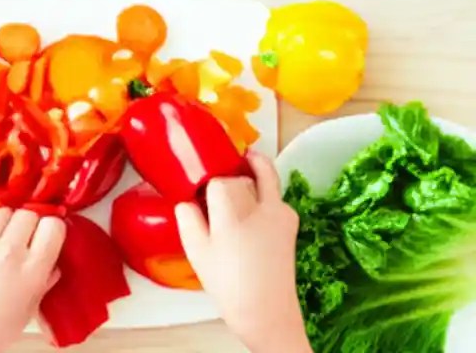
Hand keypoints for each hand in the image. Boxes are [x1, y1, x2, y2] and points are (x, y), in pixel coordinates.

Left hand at [0, 209, 66, 352]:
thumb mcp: (24, 314)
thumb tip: (50, 267)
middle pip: (27, 214)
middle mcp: (6, 252)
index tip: (46, 234)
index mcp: (30, 272)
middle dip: (27, 224)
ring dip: (2, 224)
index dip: (51, 229)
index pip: (53, 227)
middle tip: (21, 239)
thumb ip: (40, 285)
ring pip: (0, 212)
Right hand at [175, 152, 311, 352]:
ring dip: (251, 170)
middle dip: (226, 175)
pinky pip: (275, 193)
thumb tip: (187, 199)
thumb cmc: (227, 284)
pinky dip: (264, 189)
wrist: (266, 309)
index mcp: (231, 213)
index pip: (217, 181)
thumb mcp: (195, 251)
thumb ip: (187, 216)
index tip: (196, 193)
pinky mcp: (291, 220)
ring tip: (238, 167)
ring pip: (264, 175)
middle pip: (239, 175)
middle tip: (212, 187)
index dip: (205, 184)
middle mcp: (260, 206)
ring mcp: (280, 212)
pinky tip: (252, 202)